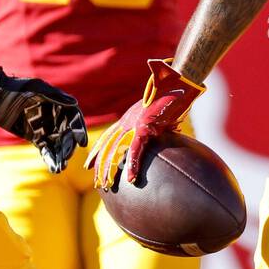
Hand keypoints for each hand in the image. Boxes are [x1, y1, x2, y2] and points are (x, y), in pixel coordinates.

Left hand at [0, 67, 87, 172]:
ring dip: (61, 156)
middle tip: (66, 157)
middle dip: (68, 147)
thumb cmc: (17, 88)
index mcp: (59, 104)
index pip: (74, 119)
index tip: (81, 142)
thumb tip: (74, 103)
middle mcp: (55, 117)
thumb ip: (55, 97)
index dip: (79, 130)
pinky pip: (46, 149)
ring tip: (61, 168)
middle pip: (67, 134)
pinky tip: (54, 169)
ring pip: (58, 145)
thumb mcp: (36, 89)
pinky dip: (50, 159)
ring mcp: (46, 128)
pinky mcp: (36, 137)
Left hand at [87, 59, 204, 187]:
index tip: (90, 164)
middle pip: (108, 145)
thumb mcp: (162, 115)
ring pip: (116, 149)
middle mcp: (127, 120)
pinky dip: (132, 164)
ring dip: (110, 168)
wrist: (178, 85)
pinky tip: (130, 178)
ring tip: (106, 184)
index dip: (98, 151)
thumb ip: (162, 125)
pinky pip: (135, 149)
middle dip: (100, 164)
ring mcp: (134, 124)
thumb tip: (172, 130)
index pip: (108, 136)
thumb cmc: (173, 97)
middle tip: (96, 181)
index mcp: (129, 118)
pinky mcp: (145, 127)